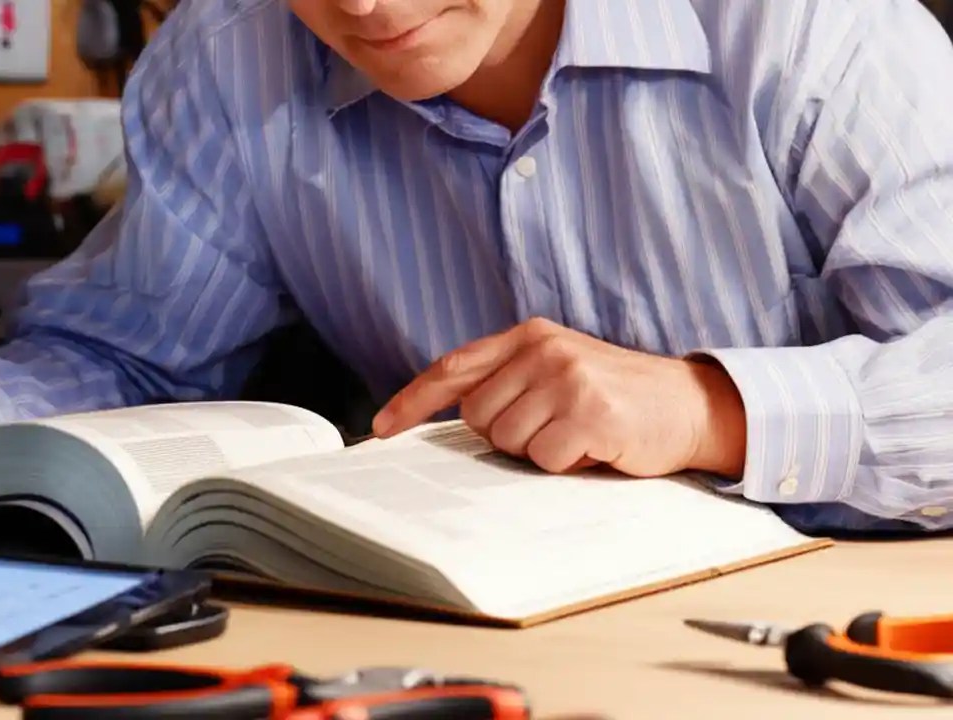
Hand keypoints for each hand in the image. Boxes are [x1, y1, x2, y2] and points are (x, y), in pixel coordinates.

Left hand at [371, 318, 746, 477]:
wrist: (690, 404)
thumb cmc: (616, 395)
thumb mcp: (558, 369)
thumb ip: (509, 380)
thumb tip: (459, 414)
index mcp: (528, 336)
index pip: (453, 368)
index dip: (412, 400)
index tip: (382, 428)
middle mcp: (543, 349)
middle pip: (478, 417)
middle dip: (508, 435)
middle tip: (552, 427)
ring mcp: (566, 377)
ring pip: (508, 441)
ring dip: (540, 450)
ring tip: (576, 433)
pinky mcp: (590, 411)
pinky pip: (545, 459)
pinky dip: (567, 464)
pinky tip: (595, 445)